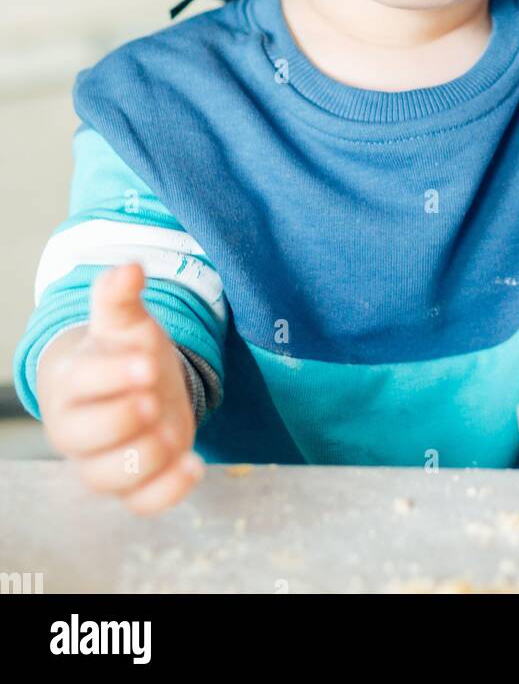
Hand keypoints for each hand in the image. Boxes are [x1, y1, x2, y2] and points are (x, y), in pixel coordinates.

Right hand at [37, 262, 205, 514]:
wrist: (134, 385)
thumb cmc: (124, 350)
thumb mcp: (124, 321)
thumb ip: (121, 295)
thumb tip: (130, 267)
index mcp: (70, 382)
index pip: (79, 384)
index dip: (111, 376)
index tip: (147, 362)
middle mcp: (77, 429)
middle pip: (85, 437)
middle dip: (121, 420)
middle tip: (154, 399)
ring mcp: (102, 462)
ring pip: (107, 477)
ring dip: (143, 458)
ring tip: (174, 431)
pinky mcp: (132, 486)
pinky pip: (140, 503)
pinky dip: (167, 492)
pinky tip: (195, 464)